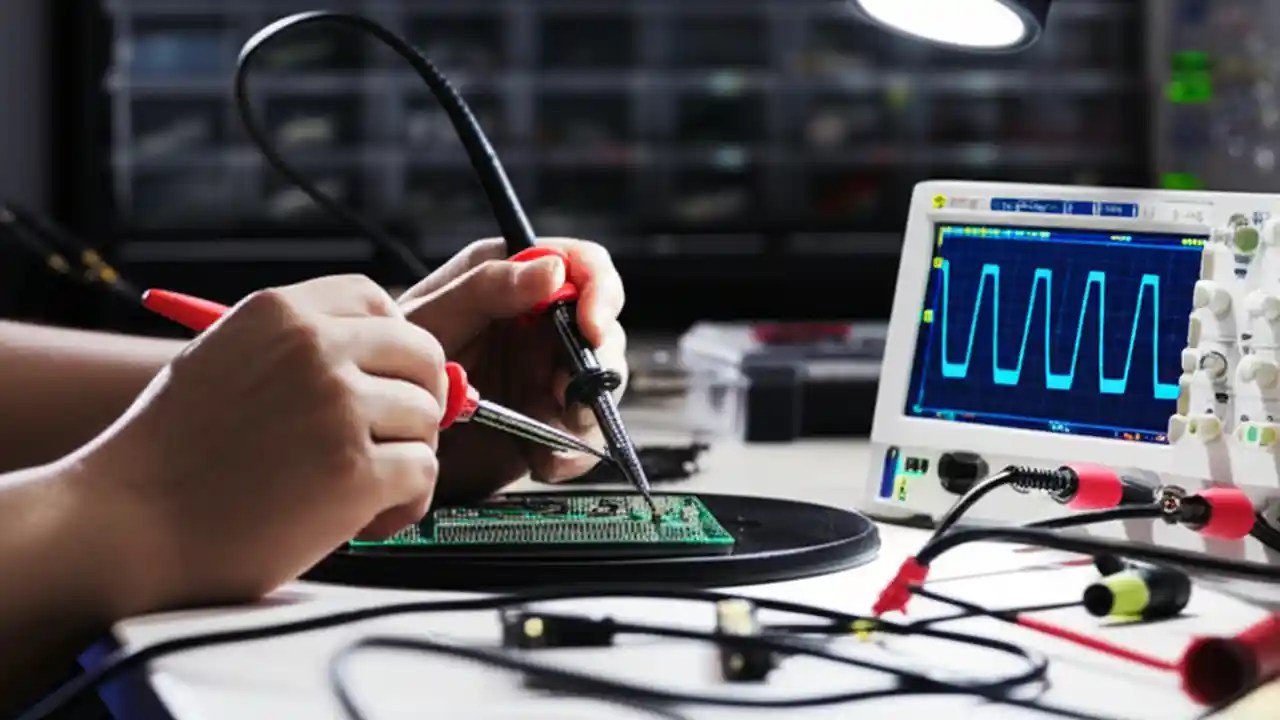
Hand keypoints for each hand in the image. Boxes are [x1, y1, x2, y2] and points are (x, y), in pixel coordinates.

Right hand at [69, 275, 447, 613]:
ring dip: (406, 458)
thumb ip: (298, 351)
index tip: (383, 382)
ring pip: (428, 418)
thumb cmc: (171, 455)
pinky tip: (365, 522)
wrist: (125, 525)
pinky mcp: (355, 471)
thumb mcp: (224, 360)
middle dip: (416, 400)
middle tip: (387, 442)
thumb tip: (385, 365)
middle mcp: (314, 348)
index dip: (395, 346)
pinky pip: (424, 474)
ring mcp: (338, 407)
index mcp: (280, 312)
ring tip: (360, 491)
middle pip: (421, 355)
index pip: (378, 302)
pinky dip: (406, 504)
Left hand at [398, 238, 626, 502]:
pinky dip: (570, 452)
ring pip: (602, 384)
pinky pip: (584, 436)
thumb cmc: (390, 365)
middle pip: (604, 329)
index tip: (591, 325)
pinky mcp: (549, 421)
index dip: (599, 292)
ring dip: (583, 411)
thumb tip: (553, 269)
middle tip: (568, 392)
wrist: (380, 437)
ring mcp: (548, 374)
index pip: (583, 268)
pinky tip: (539, 458)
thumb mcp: (432, 320)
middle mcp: (540, 325)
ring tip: (545, 429)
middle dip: (597, 362)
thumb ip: (489, 287)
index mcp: (515, 282)